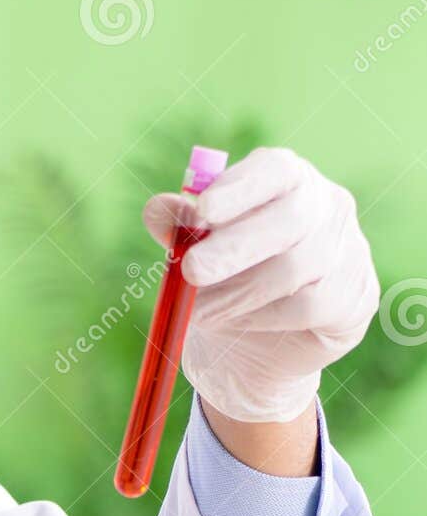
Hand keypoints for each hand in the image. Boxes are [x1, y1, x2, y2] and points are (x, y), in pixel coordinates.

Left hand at [144, 147, 378, 424]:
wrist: (251, 345)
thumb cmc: (221, 282)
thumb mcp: (191, 253)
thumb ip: (178, 229)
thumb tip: (159, 208)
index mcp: (287, 180)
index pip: (275, 170)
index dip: (239, 189)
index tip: (201, 211)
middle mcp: (326, 206)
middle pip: (291, 218)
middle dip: (235, 247)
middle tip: (190, 271)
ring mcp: (348, 250)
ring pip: (296, 268)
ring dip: (238, 293)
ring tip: (199, 312)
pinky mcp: (356, 297)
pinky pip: (310, 306)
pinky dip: (263, 318)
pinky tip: (237, 323)